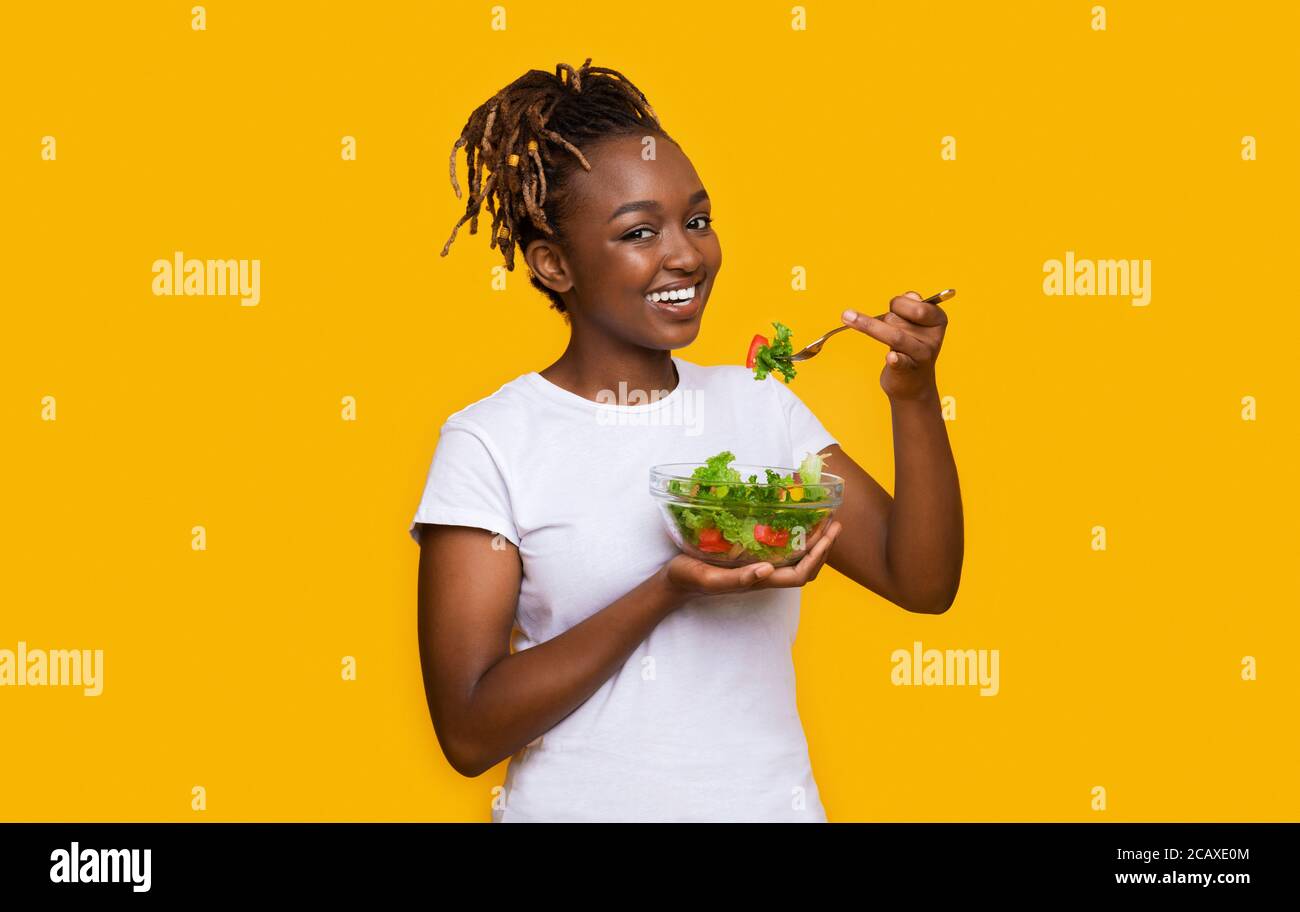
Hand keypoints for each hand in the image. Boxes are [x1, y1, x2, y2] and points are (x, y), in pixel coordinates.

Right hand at [660, 520, 842, 598]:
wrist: (675, 582)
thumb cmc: (690, 579)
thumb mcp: (710, 579)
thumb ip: (738, 579)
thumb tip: (767, 572)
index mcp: (759, 581)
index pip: (800, 574)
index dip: (818, 556)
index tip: (828, 534)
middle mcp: (764, 576)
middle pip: (806, 567)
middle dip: (824, 548)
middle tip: (835, 523)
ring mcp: (759, 568)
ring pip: (797, 560)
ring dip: (815, 543)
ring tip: (825, 523)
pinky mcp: (750, 559)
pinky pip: (782, 551)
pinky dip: (796, 538)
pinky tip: (796, 523)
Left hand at [841, 291, 947, 401]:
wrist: (914, 385)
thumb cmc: (909, 347)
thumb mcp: (915, 323)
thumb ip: (911, 306)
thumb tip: (909, 295)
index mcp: (938, 320)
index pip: (916, 305)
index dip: (899, 304)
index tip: (895, 310)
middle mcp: (934, 337)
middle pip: (899, 318)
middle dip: (887, 318)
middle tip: (885, 327)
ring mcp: (922, 355)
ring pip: (894, 335)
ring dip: (871, 327)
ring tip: (847, 317)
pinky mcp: (909, 370)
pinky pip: (901, 362)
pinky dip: (896, 360)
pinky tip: (891, 358)